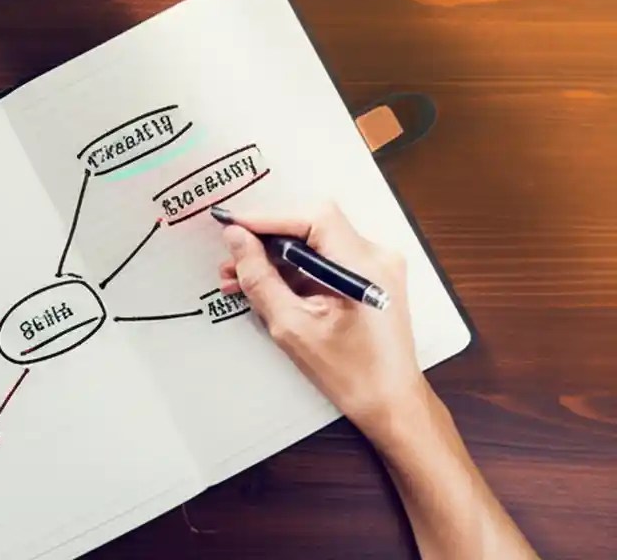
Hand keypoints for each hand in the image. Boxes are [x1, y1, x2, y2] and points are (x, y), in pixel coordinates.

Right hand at [217, 203, 426, 439]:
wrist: (391, 403)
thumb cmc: (349, 373)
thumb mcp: (292, 326)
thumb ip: (260, 277)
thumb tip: (236, 239)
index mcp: (363, 265)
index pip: (311, 218)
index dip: (267, 217)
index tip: (232, 226)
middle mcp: (376, 256)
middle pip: (312, 226)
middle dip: (266, 239)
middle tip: (230, 257)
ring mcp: (376, 266)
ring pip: (315, 243)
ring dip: (276, 256)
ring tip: (238, 277)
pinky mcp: (369, 278)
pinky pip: (325, 261)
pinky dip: (294, 270)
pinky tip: (266, 285)